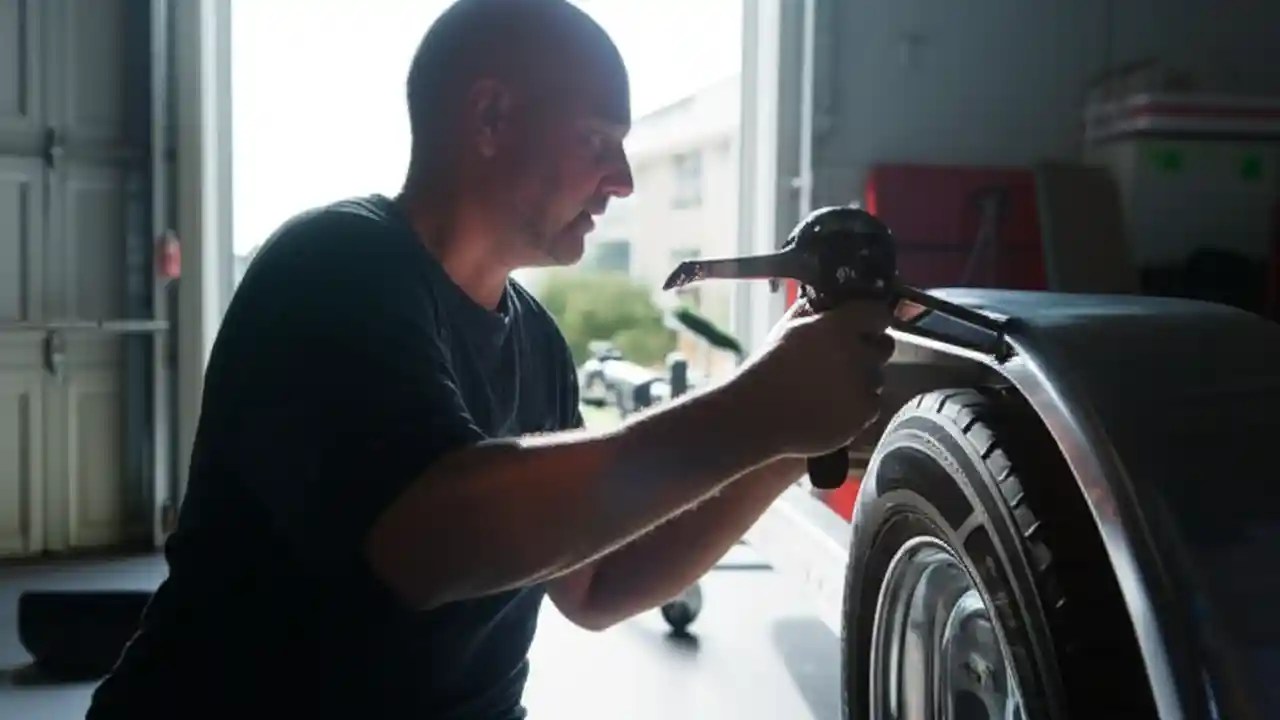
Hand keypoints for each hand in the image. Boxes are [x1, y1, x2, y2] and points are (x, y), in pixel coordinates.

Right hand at [730, 299, 893, 456]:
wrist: (759, 414)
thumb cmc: (768, 369)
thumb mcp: (788, 329)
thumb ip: (814, 313)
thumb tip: (828, 304)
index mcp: (838, 327)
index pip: (877, 313)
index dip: (871, 320)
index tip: (863, 326)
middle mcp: (857, 353)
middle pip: (884, 346)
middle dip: (869, 350)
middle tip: (847, 360)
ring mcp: (863, 385)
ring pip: (877, 377)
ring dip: (862, 380)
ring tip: (831, 389)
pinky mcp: (864, 412)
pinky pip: (872, 404)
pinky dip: (858, 405)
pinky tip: (833, 406)